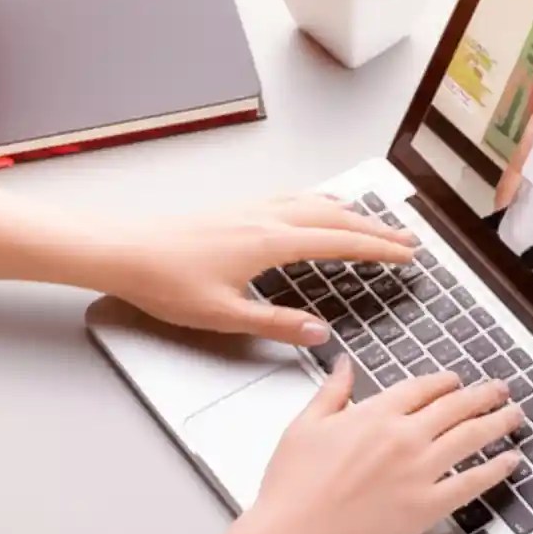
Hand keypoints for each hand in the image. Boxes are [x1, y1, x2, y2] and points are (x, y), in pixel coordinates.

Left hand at [100, 193, 414, 344]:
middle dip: (377, 230)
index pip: (340, 243)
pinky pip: (295, 199)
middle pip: (338, 219)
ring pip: (318, 205)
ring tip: (376, 223)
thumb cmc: (165, 281)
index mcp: (271, 243)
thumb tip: (319, 334)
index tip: (407, 255)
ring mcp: (254, 210)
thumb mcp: (225, 315)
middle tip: (408, 239)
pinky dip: (321, 203)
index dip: (379, 250)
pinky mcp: (240, 210)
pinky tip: (320, 207)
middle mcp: (268, 219)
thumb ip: (278, 325)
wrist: (124, 250)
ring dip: (353, 214)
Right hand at [245, 360, 522, 533]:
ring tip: (514, 415)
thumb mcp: (304, 426)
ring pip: (471, 437)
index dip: (444, 382)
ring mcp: (420, 471)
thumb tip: (344, 365)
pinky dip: (495, 469)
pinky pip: (472, 482)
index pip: (422, 388)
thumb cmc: (293, 489)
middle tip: (500, 389)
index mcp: (375, 414)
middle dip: (483, 395)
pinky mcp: (428, 506)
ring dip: (498, 422)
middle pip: (456, 406)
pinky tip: (509, 461)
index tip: (456, 381)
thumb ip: (331, 392)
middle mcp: (404, 437)